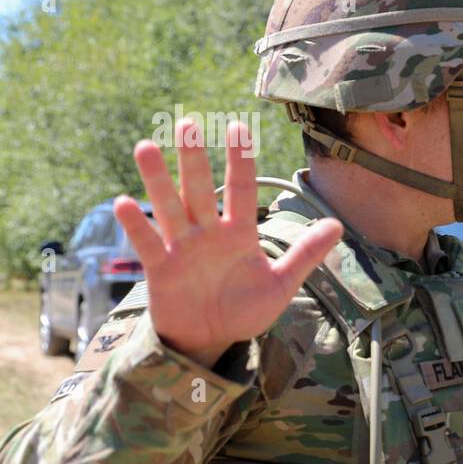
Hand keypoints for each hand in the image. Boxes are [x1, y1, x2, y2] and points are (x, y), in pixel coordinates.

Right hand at [115, 118, 342, 367]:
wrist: (212, 340)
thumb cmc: (244, 309)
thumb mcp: (281, 284)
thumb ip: (306, 254)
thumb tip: (338, 225)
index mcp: (239, 233)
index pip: (241, 189)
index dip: (240, 160)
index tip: (238, 127)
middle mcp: (208, 234)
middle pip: (200, 190)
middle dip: (195, 159)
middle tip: (187, 123)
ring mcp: (182, 248)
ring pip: (169, 208)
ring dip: (157, 180)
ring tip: (145, 147)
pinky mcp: (161, 269)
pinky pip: (147, 244)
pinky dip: (136, 225)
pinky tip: (123, 202)